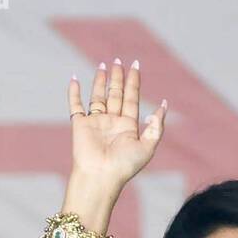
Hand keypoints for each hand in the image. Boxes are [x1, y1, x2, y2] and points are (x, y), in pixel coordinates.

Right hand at [68, 59, 166, 193]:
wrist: (100, 177)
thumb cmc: (124, 166)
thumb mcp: (148, 146)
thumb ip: (157, 126)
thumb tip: (163, 105)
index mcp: (128, 126)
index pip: (131, 98)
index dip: (134, 81)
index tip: (135, 64)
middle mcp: (112, 123)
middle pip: (115, 94)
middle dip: (117, 77)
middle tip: (118, 60)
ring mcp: (96, 123)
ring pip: (98, 97)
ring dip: (100, 81)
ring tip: (103, 65)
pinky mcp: (80, 125)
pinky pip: (75, 106)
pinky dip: (74, 93)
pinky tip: (74, 79)